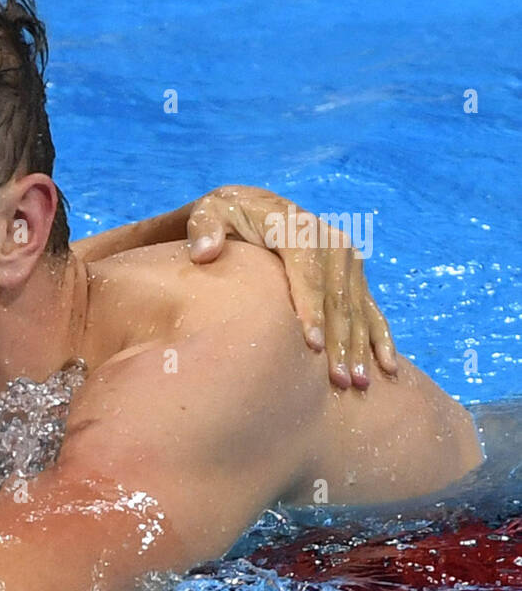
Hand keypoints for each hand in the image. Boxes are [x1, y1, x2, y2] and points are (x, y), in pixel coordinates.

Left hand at [184, 185, 397, 388]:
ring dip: (360, 346)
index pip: (307, 270)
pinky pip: (370, 308)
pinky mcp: (354, 273)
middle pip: (338, 295)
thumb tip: (204, 253)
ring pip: (357, 307)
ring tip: (358, 384)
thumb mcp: (208, 214)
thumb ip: (204, 230)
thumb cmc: (225, 217)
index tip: (312, 345)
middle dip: (340, 340)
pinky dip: (379, 337)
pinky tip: (386, 368)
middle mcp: (329, 240)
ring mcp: (346, 258)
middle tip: (337, 380)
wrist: (254, 206)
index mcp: (296, 227)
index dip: (311, 307)